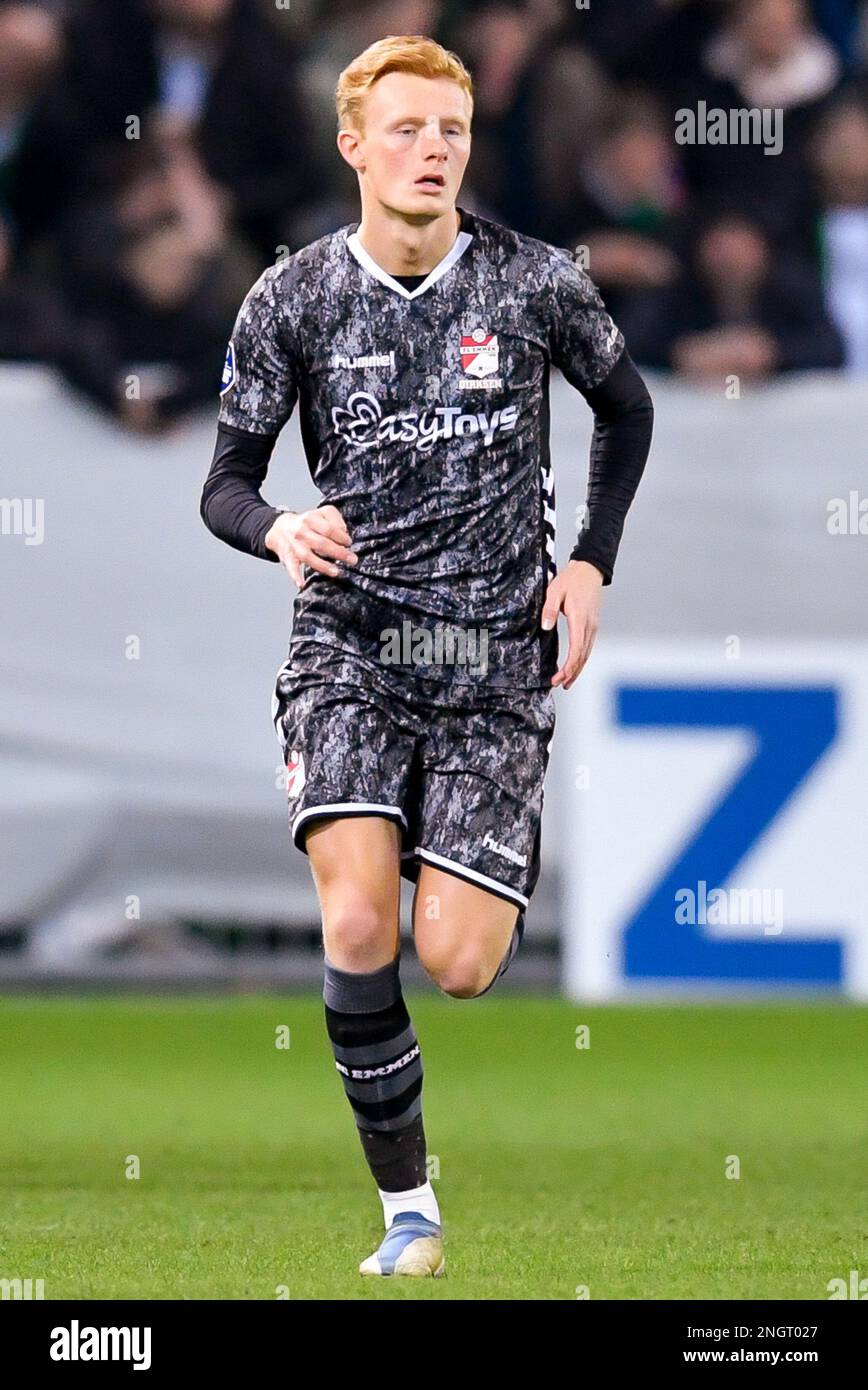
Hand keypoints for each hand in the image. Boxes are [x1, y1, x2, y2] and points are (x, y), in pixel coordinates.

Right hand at [264, 504, 357, 586]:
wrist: (280, 529)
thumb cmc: (306, 523)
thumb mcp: (321, 513)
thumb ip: (335, 519)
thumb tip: (343, 532)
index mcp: (310, 519)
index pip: (328, 529)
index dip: (341, 537)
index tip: (349, 543)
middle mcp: (301, 532)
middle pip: (321, 544)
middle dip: (339, 553)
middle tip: (352, 559)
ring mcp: (294, 546)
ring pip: (308, 557)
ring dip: (323, 565)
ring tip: (336, 572)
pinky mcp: (289, 558)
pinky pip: (291, 568)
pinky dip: (295, 576)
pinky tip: (301, 584)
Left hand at [541, 559, 602, 689]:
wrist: (589, 570)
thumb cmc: (570, 580)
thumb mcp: (554, 591)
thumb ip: (549, 610)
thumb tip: (545, 627)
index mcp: (580, 619)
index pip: (577, 650)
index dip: (569, 667)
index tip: (559, 677)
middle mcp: (589, 626)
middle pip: (583, 656)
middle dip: (572, 673)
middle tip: (559, 685)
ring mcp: (593, 626)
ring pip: (586, 654)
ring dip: (577, 669)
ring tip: (566, 682)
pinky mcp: (592, 626)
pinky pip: (588, 647)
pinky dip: (581, 660)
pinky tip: (574, 666)